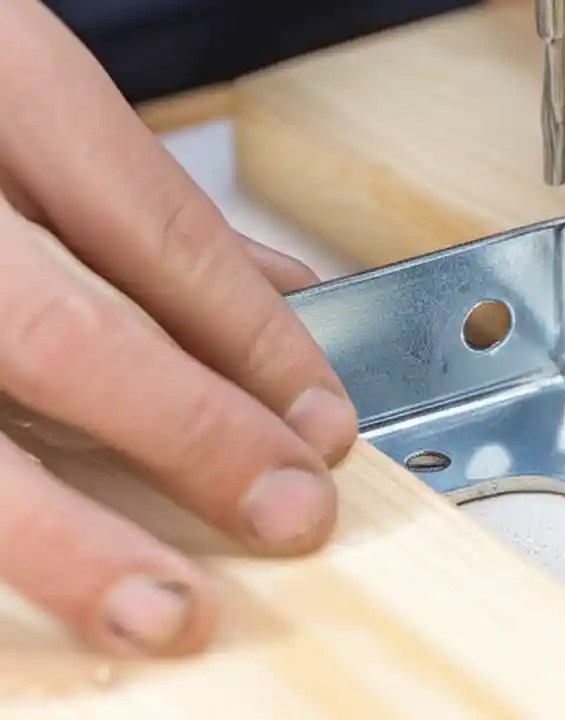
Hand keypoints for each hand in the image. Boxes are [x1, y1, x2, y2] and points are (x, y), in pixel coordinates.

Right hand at [0, 1, 356, 655]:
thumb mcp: (33, 100)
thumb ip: (137, 204)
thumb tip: (277, 296)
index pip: (156, 232)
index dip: (255, 343)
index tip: (320, 428)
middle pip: (63, 333)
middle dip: (188, 436)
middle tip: (287, 513)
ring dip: (63, 535)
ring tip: (158, 607)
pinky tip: (48, 559)